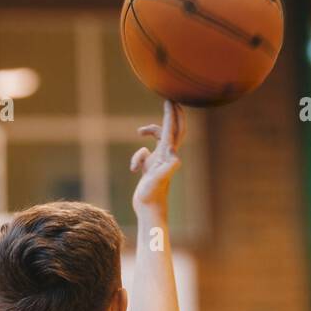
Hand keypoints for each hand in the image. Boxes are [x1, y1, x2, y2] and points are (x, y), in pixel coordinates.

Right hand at [131, 99, 184, 214]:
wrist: (149, 211)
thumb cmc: (153, 197)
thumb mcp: (159, 181)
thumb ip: (168, 169)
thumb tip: (176, 159)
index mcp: (168, 154)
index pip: (172, 129)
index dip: (172, 114)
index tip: (170, 99)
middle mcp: (166, 156)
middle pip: (173, 130)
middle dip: (172, 115)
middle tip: (169, 101)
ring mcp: (159, 162)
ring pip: (157, 139)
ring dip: (149, 132)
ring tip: (139, 132)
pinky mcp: (151, 169)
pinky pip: (144, 155)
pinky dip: (136, 157)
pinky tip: (133, 170)